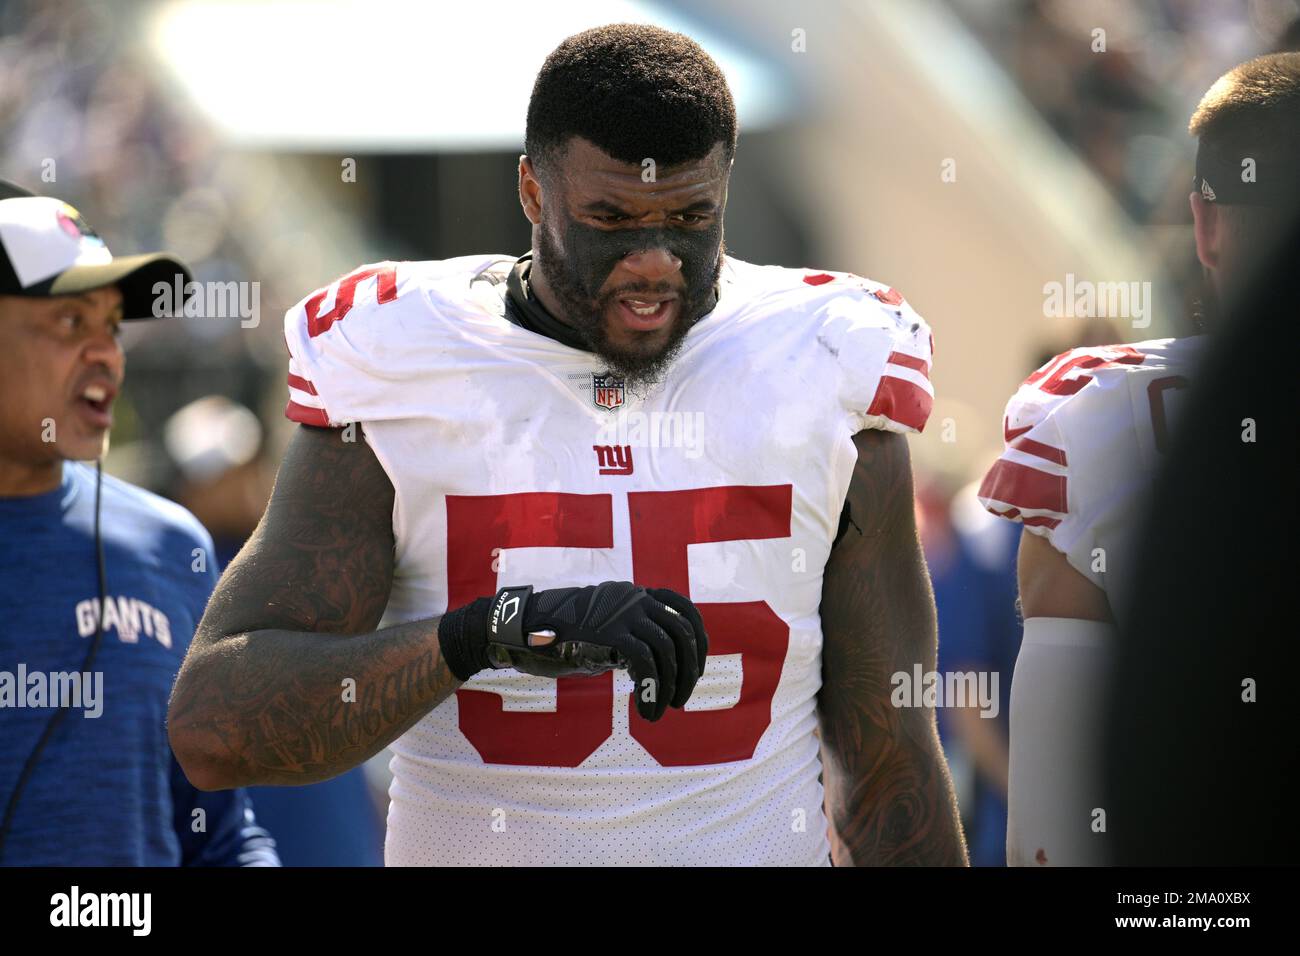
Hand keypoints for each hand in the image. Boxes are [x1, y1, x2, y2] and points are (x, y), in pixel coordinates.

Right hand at [438, 581, 708, 720]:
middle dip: (688, 670)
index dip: (699, 640)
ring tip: (663, 710)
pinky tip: (646, 711)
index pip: (683, 608)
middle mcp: (633, 598)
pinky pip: (646, 663)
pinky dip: (652, 690)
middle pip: (682, 631)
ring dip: (671, 685)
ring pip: (667, 649)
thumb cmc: (554, 637)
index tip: (696, 669)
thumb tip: (655, 665)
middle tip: (681, 699)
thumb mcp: (599, 632)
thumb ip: (627, 639)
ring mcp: (622, 613)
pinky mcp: (609, 633)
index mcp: (633, 594)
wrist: (516, 631)